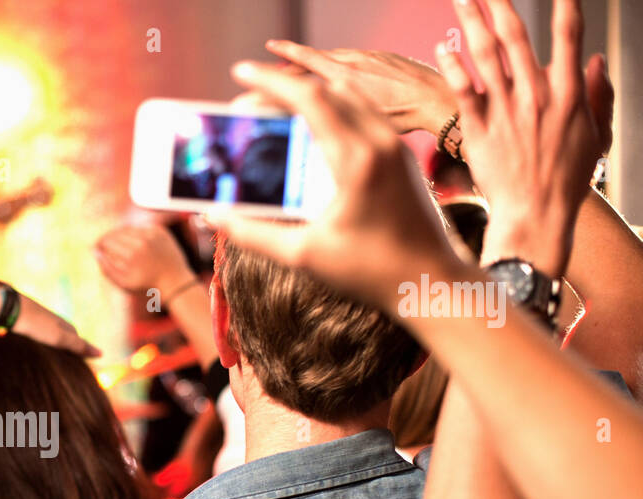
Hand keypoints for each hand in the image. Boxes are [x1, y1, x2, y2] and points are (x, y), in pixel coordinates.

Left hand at [11, 295, 101, 357]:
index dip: (79, 346)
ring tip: (48, 352)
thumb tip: (101, 353)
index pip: (74, 335)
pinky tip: (27, 343)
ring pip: (44, 331)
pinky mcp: (18, 320)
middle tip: (68, 355)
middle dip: (65, 342)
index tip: (83, 356)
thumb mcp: (59, 338)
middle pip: (61, 331)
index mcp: (60, 322)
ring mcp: (33, 318)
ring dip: (48, 340)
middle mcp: (48, 318)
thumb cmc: (34, 324)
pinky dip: (33, 338)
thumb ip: (78, 345)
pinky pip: (29, 331)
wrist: (7, 307)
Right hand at [94, 224, 194, 296]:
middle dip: (109, 238)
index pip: (107, 241)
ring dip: (121, 234)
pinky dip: (135, 233)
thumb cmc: (146, 284)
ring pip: (128, 228)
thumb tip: (95, 251)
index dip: (99, 243)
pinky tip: (134, 242)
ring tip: (118, 242)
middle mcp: (141, 242)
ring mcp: (152, 234)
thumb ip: (106, 269)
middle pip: (117, 233)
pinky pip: (141, 227)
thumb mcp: (124, 283)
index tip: (97, 247)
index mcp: (130, 255)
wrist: (174, 281)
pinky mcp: (160, 231)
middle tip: (104, 244)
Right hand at [210, 61, 463, 317]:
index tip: (241, 72)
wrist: (430, 281)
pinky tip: (310, 125)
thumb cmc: (370, 272)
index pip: (310, 98)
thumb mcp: (303, 255)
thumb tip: (212, 216)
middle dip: (286, 85)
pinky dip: (333, 106)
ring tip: (276, 103)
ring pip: (349, 94)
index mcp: (355, 160)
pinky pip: (364, 111)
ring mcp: (394, 145)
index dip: (271, 81)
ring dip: (311, 91)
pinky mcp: (400, 154)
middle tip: (250, 96)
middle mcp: (379, 142)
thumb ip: (252, 233)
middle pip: (327, 88)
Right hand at [266, 40, 456, 134]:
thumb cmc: (407, 118)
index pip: (308, 59)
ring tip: (309, 79)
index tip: (270, 46)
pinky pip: (356, 59)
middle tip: (280, 72)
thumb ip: (334, 112)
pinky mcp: (386, 57)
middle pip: (319, 58)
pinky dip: (342, 68)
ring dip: (321, 67)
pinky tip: (344, 82)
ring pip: (337, 58)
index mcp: (347, 77)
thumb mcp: (360, 121)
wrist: (443, 101)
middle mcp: (358, 61)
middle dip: (297, 65)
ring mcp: (373, 56)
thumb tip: (312, 115)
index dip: (287, 53)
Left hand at [435, 0, 611, 275]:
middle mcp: (535, 95)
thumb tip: (595, 61)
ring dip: (473, 21)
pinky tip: (443, 45)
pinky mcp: (479, 129)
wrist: (536, 215)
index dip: (565, 6)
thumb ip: (598, 95)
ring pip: (486, 55)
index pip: (568, 36)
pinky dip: (453, 65)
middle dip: (502, 4)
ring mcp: (505, 111)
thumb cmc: (566, 181)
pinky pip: (463, 90)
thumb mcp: (596, 136)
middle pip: (516, 37)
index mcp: (567, 94)